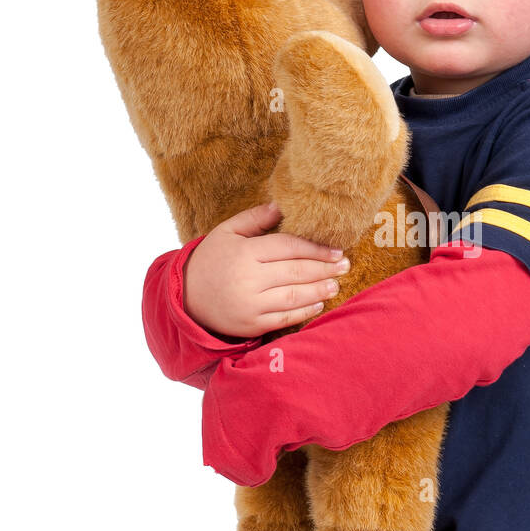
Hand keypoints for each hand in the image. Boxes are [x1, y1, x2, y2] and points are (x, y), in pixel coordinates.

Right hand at [183, 202, 349, 338]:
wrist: (185, 298)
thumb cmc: (210, 260)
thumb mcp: (226, 232)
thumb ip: (254, 218)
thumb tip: (282, 205)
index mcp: (244, 253)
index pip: (288, 247)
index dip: (315, 248)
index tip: (336, 249)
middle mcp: (248, 280)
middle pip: (296, 272)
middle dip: (324, 269)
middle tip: (344, 265)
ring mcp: (250, 305)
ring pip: (294, 296)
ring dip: (319, 290)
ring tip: (336, 284)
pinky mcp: (251, 325)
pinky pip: (284, 319)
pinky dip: (304, 312)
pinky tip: (319, 304)